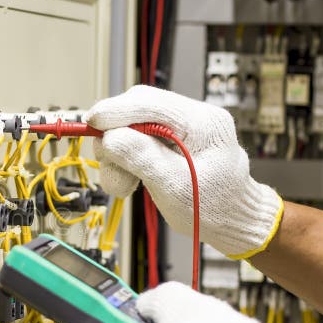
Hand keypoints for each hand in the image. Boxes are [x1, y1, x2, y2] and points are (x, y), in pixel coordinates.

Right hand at [87, 85, 281, 257]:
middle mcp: (194, 116)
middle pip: (137, 108)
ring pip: (132, 123)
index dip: (116, 111)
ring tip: (123, 182)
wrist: (231, 221)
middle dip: (115, 135)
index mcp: (203, 123)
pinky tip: (130, 177)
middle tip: (107, 163)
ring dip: (117, 152)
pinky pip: (138, 137)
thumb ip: (142, 159)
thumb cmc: (212, 209)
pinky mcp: (172, 137)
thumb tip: (109, 138)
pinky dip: (125, 157)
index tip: (91, 124)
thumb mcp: (175, 188)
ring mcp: (183, 125)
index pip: (150, 102)